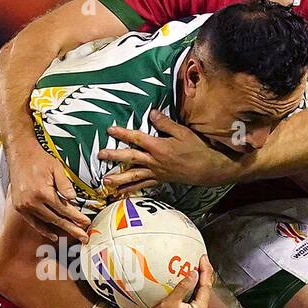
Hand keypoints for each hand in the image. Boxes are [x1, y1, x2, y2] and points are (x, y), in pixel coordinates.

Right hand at [7, 138, 91, 242]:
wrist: (20, 154)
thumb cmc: (39, 159)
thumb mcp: (56, 168)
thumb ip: (65, 185)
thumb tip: (73, 199)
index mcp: (43, 192)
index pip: (64, 209)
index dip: (77, 217)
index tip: (86, 223)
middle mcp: (32, 202)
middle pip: (56, 219)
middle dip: (72, 228)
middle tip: (84, 237)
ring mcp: (24, 206)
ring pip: (46, 222)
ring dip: (60, 230)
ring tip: (73, 235)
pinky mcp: (19, 207)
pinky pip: (33, 222)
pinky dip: (43, 229)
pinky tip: (53, 235)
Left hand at [101, 111, 241, 189]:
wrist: (208, 169)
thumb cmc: (197, 148)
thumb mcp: (183, 132)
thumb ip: (165, 123)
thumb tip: (151, 113)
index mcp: (159, 147)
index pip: (137, 138)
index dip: (123, 133)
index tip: (110, 130)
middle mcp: (155, 161)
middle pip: (131, 158)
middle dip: (114, 157)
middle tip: (100, 156)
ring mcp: (156, 172)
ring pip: (134, 176)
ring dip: (119, 179)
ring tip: (105, 182)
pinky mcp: (160, 180)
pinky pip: (143, 186)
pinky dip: (132, 190)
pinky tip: (122, 194)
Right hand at [139, 256, 216, 307]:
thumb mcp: (170, 303)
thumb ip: (183, 287)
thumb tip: (194, 273)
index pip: (206, 287)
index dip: (206, 271)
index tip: (203, 258)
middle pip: (207, 292)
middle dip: (205, 276)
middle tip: (202, 261)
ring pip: (202, 298)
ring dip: (200, 284)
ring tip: (198, 270)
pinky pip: (197, 304)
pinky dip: (195, 293)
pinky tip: (191, 286)